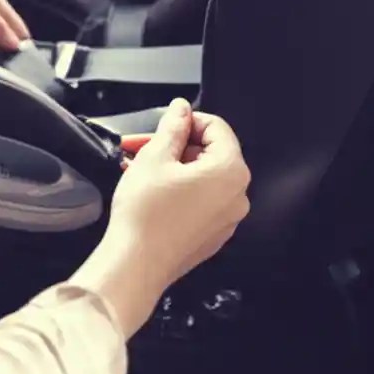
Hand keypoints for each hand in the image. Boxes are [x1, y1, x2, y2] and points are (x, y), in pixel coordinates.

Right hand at [68, 99, 250, 336]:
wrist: (136, 264)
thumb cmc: (146, 214)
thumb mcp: (155, 157)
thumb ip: (172, 127)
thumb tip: (181, 109)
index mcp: (230, 172)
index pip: (217, 127)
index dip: (186, 120)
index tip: (164, 124)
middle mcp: (237, 196)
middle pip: (209, 153)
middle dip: (173, 145)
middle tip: (140, 146)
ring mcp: (226, 219)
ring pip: (201, 177)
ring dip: (170, 166)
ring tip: (136, 166)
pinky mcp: (211, 234)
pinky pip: (199, 200)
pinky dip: (176, 189)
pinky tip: (148, 188)